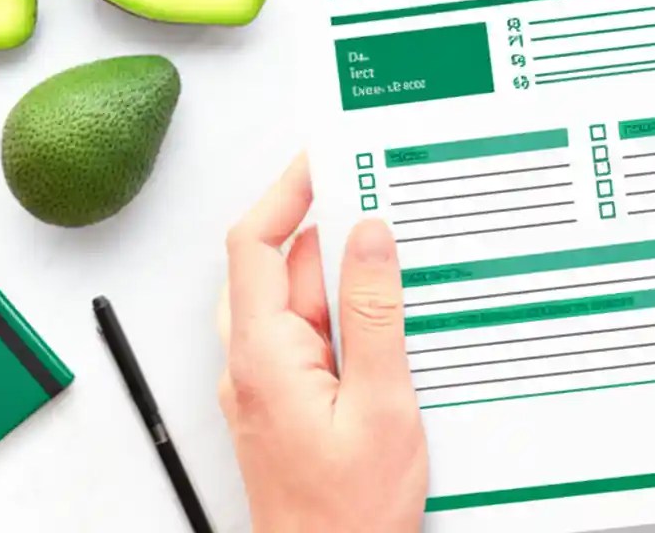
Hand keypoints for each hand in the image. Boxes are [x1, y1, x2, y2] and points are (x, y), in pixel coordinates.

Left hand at [217, 154, 426, 532]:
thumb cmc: (348, 513)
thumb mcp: (380, 406)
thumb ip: (374, 316)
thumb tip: (371, 238)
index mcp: (263, 356)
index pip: (256, 245)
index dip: (286, 192)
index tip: (325, 158)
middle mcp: (253, 363)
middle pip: (282, 268)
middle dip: (331, 232)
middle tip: (389, 206)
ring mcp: (268, 383)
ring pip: (299, 302)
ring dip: (343, 279)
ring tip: (401, 268)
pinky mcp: (289, 400)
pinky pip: (311, 337)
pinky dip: (346, 317)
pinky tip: (390, 325)